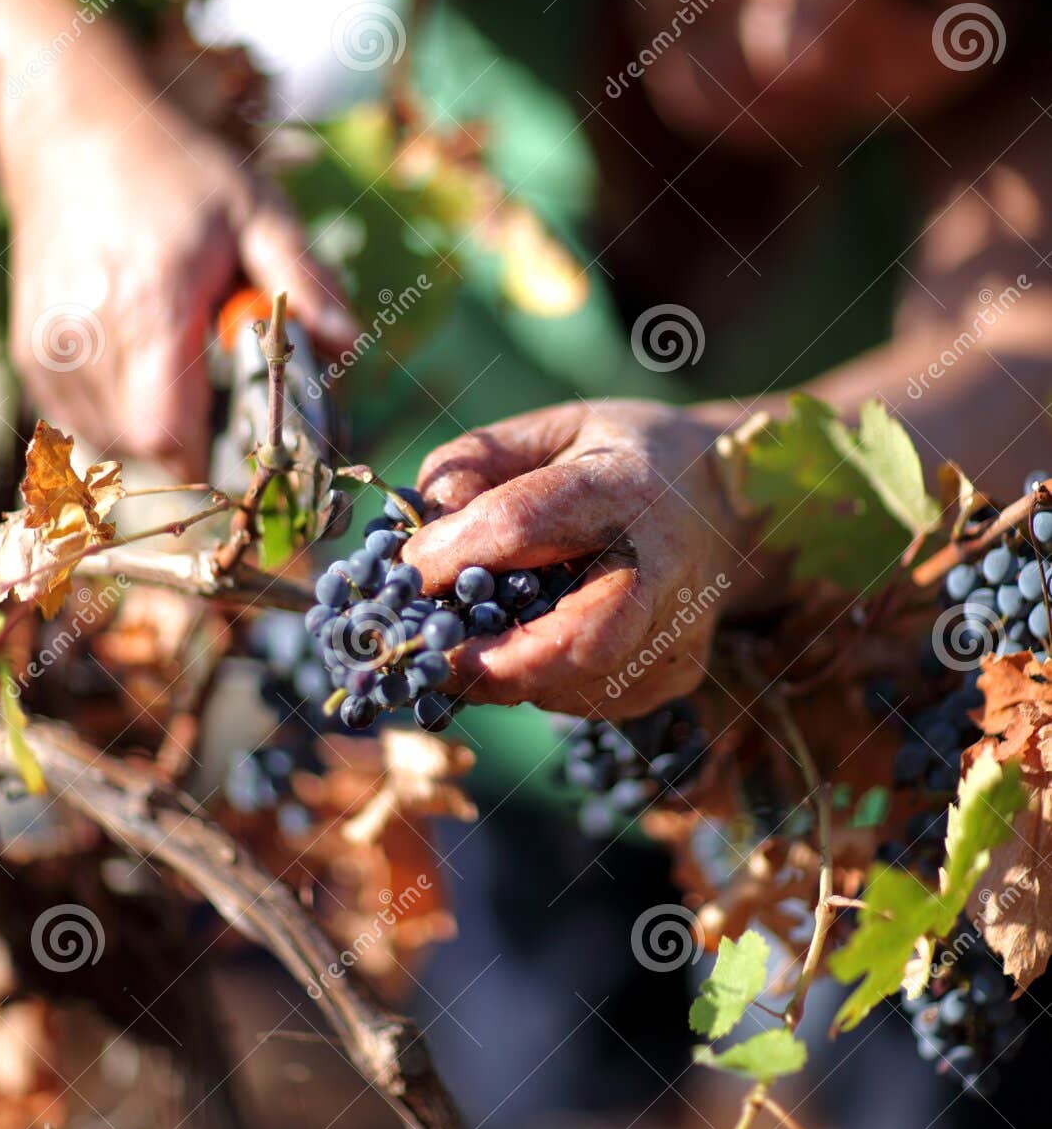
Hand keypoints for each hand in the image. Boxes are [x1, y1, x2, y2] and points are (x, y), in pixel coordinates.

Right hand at [0, 48, 354, 477]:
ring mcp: (50, 346)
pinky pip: (77, 419)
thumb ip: (304, 281)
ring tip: (179, 363)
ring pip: (108, 439)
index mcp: (149, 307)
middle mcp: (86, 335)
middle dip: (195, 438)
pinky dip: (114, 411)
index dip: (216, 452)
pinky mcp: (33, 350)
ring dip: (153, 426)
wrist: (77, 128)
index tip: (250, 432)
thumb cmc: (176, 169)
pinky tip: (141, 362)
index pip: (169, 434)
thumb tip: (345, 342)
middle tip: (222, 389)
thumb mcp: (257, 210)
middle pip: (143, 447)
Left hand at [403, 399, 753, 716]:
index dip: (453, 554)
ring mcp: (676, 634)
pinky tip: (523, 649)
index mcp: (625, 486)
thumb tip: (425, 538)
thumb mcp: (549, 428)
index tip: (405, 570)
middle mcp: (664, 568)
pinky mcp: (673, 677)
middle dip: (494, 663)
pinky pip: (585, 700)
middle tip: (431, 660)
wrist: (724, 505)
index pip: (524, 524)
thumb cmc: (618, 458)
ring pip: (574, 686)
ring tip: (464, 645)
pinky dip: (536, 684)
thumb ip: (478, 465)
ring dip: (502, 676)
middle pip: (579, 639)